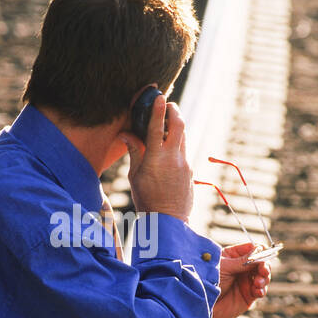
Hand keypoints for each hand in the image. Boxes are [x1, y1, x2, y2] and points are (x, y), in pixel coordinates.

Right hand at [120, 94, 192, 222]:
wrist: (169, 221)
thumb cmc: (146, 200)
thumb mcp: (135, 176)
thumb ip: (134, 152)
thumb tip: (126, 134)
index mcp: (155, 159)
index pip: (156, 129)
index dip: (158, 111)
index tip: (160, 96)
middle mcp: (173, 158)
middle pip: (179, 125)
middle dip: (174, 111)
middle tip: (168, 105)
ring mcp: (185, 164)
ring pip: (183, 136)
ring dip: (176, 126)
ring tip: (168, 122)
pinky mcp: (190, 170)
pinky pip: (184, 151)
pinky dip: (177, 144)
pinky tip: (168, 149)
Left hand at [211, 243, 270, 317]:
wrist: (200, 303)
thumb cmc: (207, 280)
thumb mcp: (225, 267)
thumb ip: (244, 261)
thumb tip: (260, 250)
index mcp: (234, 256)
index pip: (253, 249)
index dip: (260, 251)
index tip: (263, 255)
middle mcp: (241, 268)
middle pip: (261, 262)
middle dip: (265, 265)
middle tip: (263, 270)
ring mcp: (245, 282)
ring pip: (263, 276)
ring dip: (265, 278)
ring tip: (258, 282)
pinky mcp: (247, 296)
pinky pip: (260, 291)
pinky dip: (262, 290)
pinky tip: (258, 291)